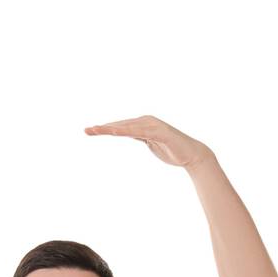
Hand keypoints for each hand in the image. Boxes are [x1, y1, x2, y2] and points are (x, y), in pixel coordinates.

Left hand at [84, 114, 214, 169]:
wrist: (191, 155)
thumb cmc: (171, 150)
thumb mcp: (150, 143)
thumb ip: (140, 136)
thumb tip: (129, 133)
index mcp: (143, 124)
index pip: (120, 126)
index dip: (105, 129)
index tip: (89, 131)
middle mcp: (147, 121)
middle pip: (121, 125)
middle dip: (103, 128)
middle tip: (86, 130)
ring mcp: (153, 125)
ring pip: (127, 127)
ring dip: (111, 128)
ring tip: (96, 130)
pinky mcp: (159, 133)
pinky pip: (140, 132)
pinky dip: (127, 131)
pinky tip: (115, 132)